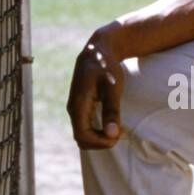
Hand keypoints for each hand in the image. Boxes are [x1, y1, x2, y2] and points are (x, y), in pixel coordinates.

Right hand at [67, 31, 127, 149]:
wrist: (98, 52)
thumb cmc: (106, 67)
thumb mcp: (112, 87)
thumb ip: (111, 111)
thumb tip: (112, 134)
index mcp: (78, 105)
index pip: (83, 136)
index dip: (100, 142)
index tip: (118, 135)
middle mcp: (73, 109)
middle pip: (81, 139)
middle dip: (101, 142)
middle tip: (120, 133)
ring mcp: (75, 109)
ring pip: (83, 135)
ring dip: (100, 138)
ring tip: (118, 129)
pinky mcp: (80, 108)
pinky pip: (86, 128)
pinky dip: (99, 132)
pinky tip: (113, 124)